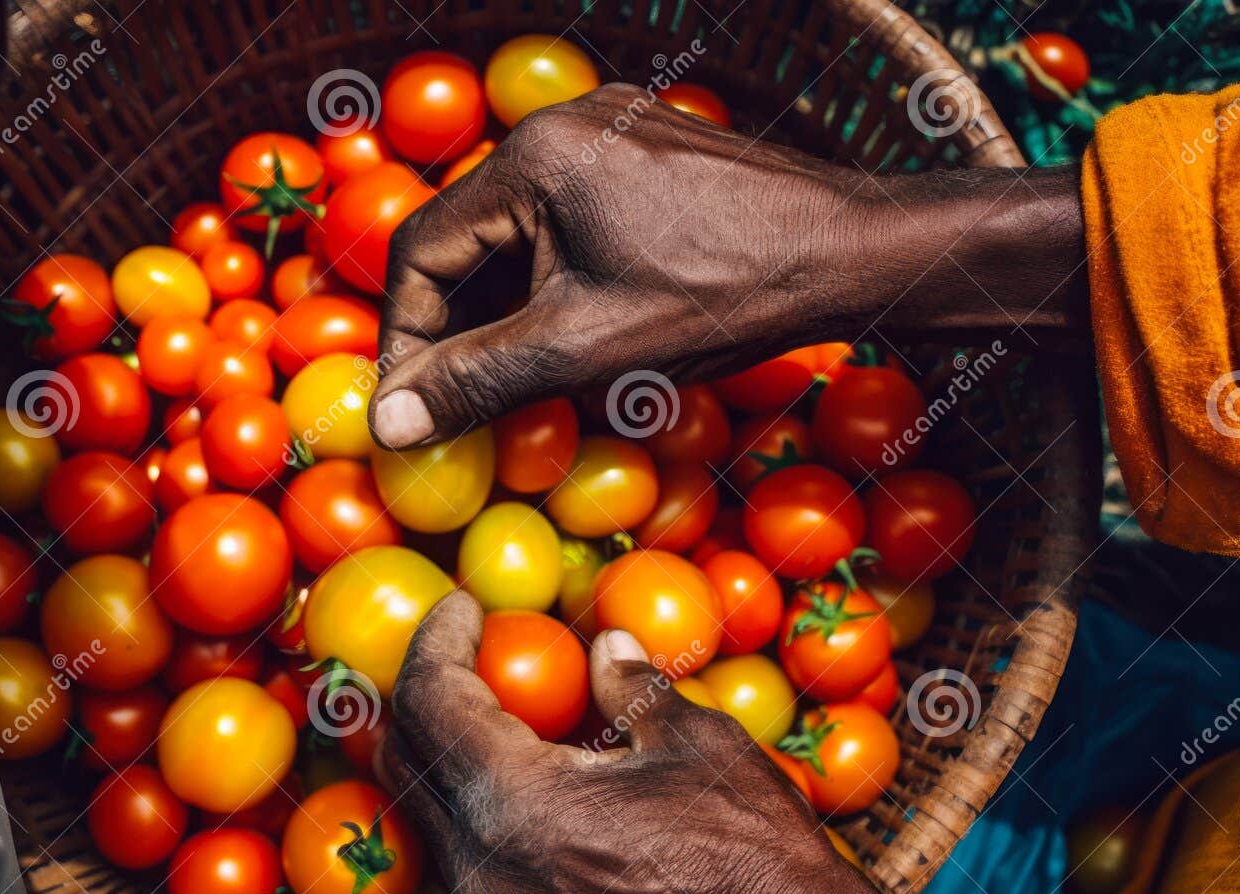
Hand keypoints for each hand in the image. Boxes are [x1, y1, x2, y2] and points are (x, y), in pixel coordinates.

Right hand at [369, 83, 1084, 448]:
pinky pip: (564, 223)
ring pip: (515, 235)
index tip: (407, 405)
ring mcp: (607, 134)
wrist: (852, 250)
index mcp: (533, 156)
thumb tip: (387, 422)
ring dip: (502, 312)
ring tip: (509, 385)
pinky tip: (566, 340)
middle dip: (454, 329)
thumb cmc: (723, 295)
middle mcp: (561, 126)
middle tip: (454, 406)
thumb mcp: (586, 348)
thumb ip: (478, 381)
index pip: (420, 249)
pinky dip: (549, 284)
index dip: (404, 337)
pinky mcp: (642, 156)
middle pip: (466, 240)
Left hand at [377, 591, 923, 893]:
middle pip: (405, 761)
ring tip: (486, 706)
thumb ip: (629, 686)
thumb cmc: (750, 847)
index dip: (436, 639)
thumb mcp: (693, 739)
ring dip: (443, 754)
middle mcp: (484, 867)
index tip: (462, 601)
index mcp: (515, 803)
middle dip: (421, 693)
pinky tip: (524, 780)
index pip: (431, 701)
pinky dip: (475, 808)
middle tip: (459, 649)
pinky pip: (469, 864)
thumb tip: (604, 645)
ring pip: (429, 818)